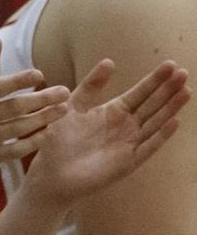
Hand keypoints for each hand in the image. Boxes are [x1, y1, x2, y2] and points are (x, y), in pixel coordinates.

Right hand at [0, 38, 71, 180]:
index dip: (18, 80)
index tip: (40, 74)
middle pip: (11, 108)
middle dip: (40, 99)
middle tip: (64, 92)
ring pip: (17, 129)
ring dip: (43, 119)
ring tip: (64, 109)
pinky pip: (15, 151)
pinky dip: (34, 142)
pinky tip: (50, 132)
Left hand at [23, 58, 190, 207]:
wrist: (50, 173)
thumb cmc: (58, 140)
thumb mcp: (72, 105)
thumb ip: (91, 86)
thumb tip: (110, 61)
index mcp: (112, 112)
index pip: (139, 93)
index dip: (154, 80)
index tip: (170, 64)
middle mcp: (125, 127)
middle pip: (151, 105)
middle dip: (167, 89)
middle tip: (184, 72)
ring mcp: (129, 144)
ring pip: (154, 122)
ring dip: (170, 108)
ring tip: (186, 91)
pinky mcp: (127, 162)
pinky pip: (148, 147)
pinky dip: (160, 135)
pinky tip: (174, 121)